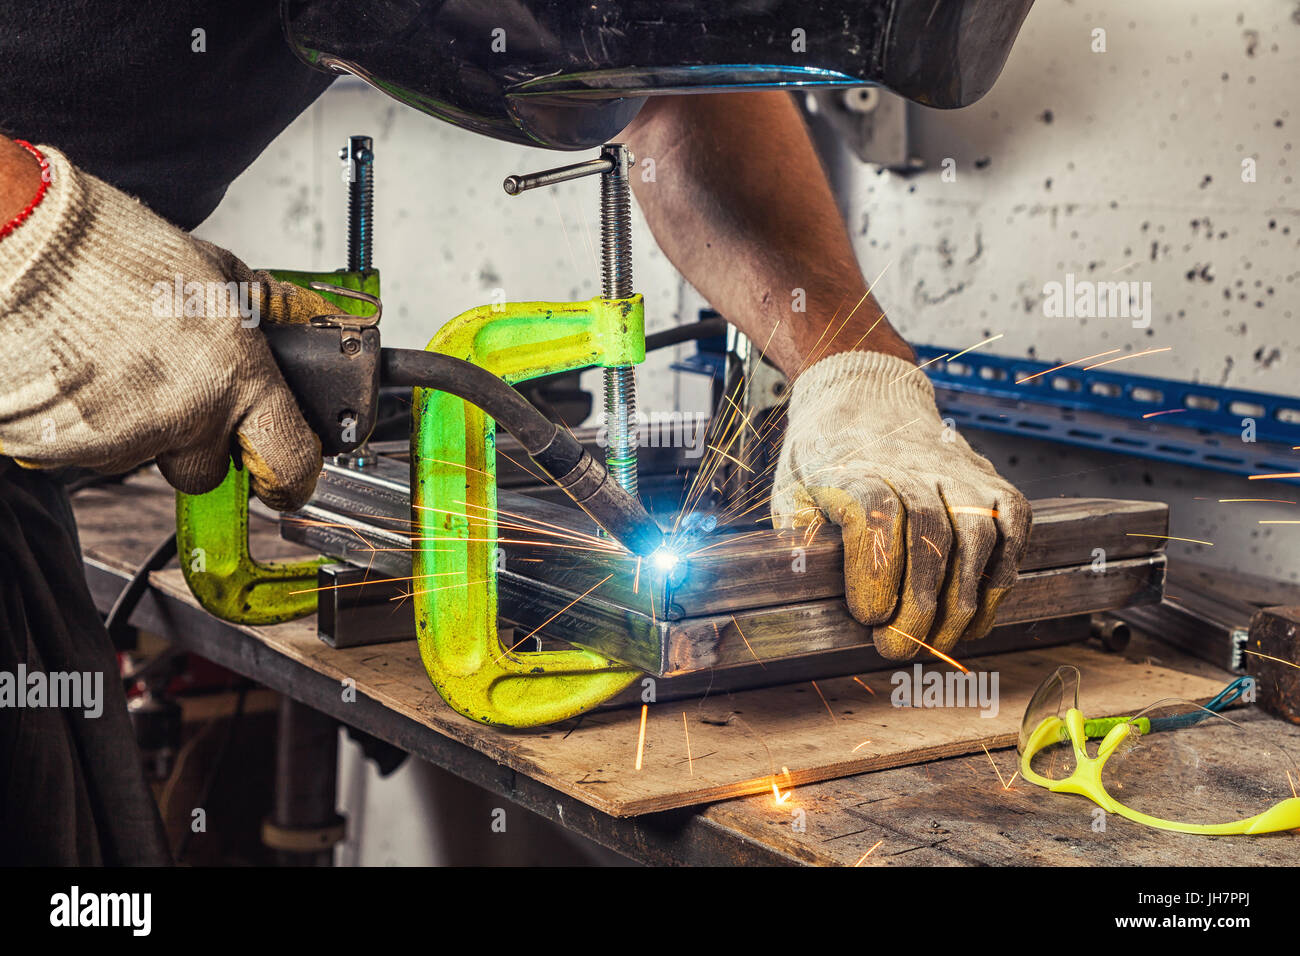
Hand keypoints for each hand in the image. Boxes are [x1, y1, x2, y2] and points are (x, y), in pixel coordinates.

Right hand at [0, 145, 331, 509]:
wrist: (20, 245)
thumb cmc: (112, 249)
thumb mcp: (214, 269)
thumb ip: (259, 312)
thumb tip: (289, 327)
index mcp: (237, 379)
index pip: (291, 464)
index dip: (293, 480)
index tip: (288, 483)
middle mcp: (185, 418)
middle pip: (207, 473)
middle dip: (198, 446)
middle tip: (180, 395)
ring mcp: (121, 439)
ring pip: (143, 457)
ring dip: (139, 426)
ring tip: (117, 363)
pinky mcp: (62, 449)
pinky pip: (88, 451)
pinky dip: (89, 422)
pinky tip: (83, 372)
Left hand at [771, 350, 1031, 660]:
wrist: (867, 399)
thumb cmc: (823, 462)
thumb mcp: (790, 495)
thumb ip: (799, 543)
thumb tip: (806, 600)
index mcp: (851, 468)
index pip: (875, 513)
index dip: (876, 570)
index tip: (868, 617)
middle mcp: (911, 466)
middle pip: (930, 534)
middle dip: (920, 605)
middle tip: (900, 649)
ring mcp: (956, 473)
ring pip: (976, 537)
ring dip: (963, 600)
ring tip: (942, 642)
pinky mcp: (989, 481)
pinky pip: (1011, 527)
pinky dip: (1001, 576)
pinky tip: (979, 615)